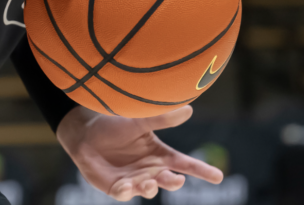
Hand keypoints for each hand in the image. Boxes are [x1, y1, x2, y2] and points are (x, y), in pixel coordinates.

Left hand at [57, 105, 222, 200]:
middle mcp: (150, 170)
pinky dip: (126, 192)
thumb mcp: (139, 120)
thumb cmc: (116, 125)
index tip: (219, 176)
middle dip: (173, 182)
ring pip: (148, 190)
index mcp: (159, 155)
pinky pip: (124, 194)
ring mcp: (134, 180)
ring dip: (150, 188)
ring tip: (148, 182)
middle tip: (174, 178)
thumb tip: (188, 109)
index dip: (202, 171)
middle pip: (168, 180)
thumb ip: (162, 118)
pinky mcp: (116, 187)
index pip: (185, 164)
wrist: (85, 132)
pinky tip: (125, 185)